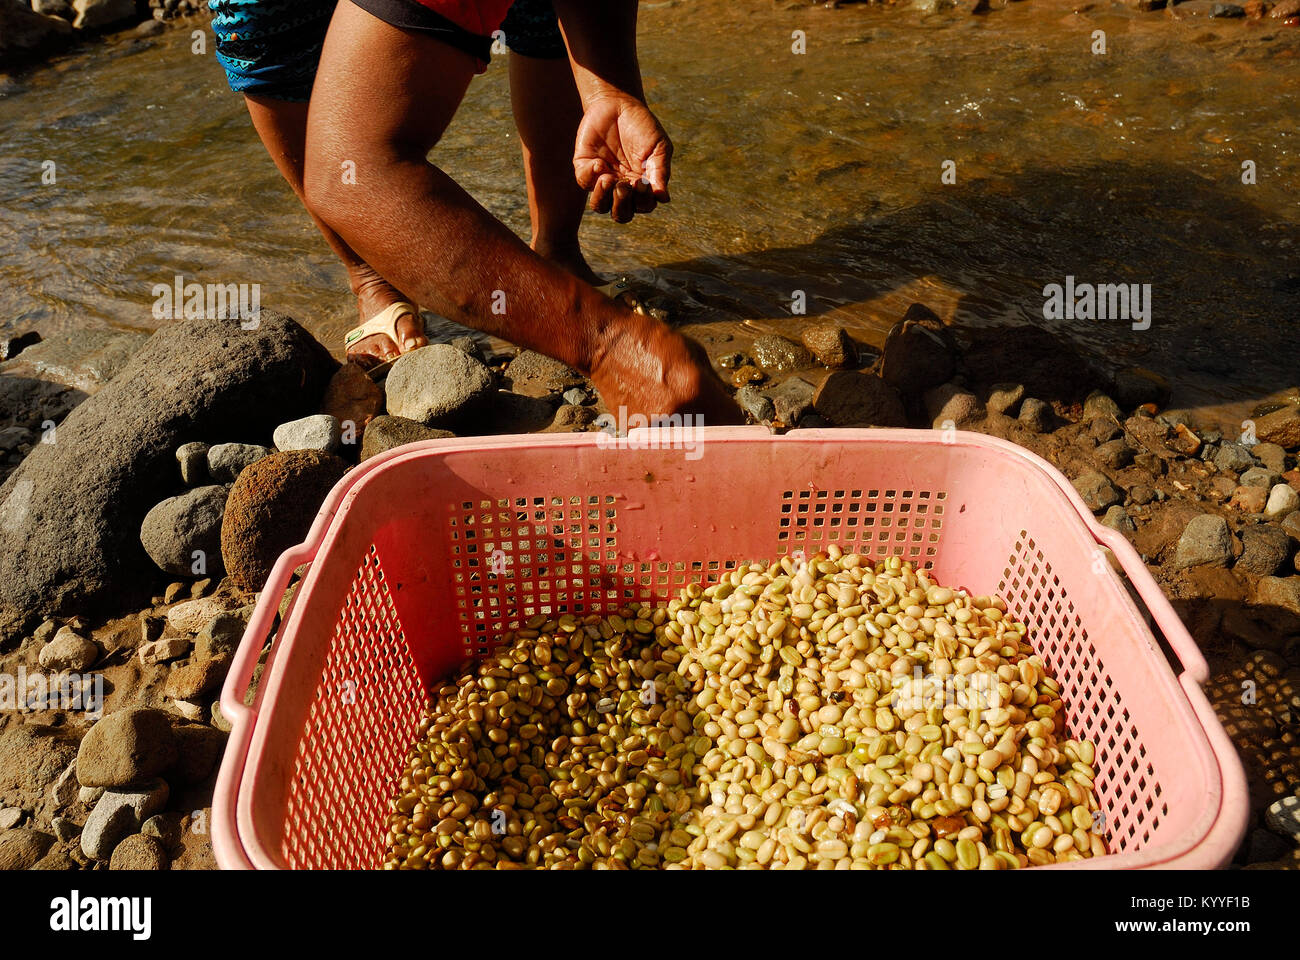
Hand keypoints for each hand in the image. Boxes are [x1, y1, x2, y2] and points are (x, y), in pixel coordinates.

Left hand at [573, 93, 672, 222]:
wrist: (618, 103)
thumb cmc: (642, 127)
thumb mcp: (658, 147)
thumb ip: (660, 172)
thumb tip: (664, 198)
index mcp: (641, 187)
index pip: (642, 207)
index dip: (642, 201)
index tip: (641, 182)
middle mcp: (622, 188)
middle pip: (621, 214)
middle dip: (622, 204)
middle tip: (623, 185)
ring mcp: (602, 180)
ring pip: (600, 206)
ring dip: (604, 198)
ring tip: (609, 179)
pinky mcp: (585, 168)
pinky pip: (584, 183)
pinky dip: (591, 176)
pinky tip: (599, 163)